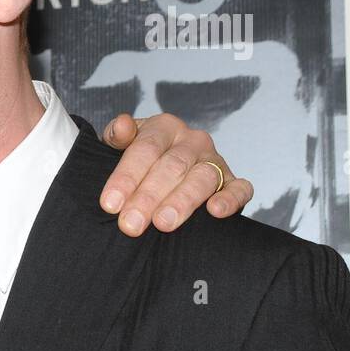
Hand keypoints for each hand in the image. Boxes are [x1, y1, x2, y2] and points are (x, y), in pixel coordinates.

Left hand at [99, 113, 253, 236]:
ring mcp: (215, 160)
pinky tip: (215, 211)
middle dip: (148, 197)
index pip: (145, 149)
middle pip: (172, 166)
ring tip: (163, 223)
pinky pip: (239, 188)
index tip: (110, 204)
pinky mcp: (232, 182)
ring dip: (182, 201)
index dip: (126, 177)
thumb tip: (121, 126)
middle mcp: (192, 140)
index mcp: (164, 127)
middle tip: (131, 224)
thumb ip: (116, 136)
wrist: (159, 171)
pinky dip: (230, 199)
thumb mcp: (119, 145)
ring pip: (202, 178)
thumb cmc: (136, 161)